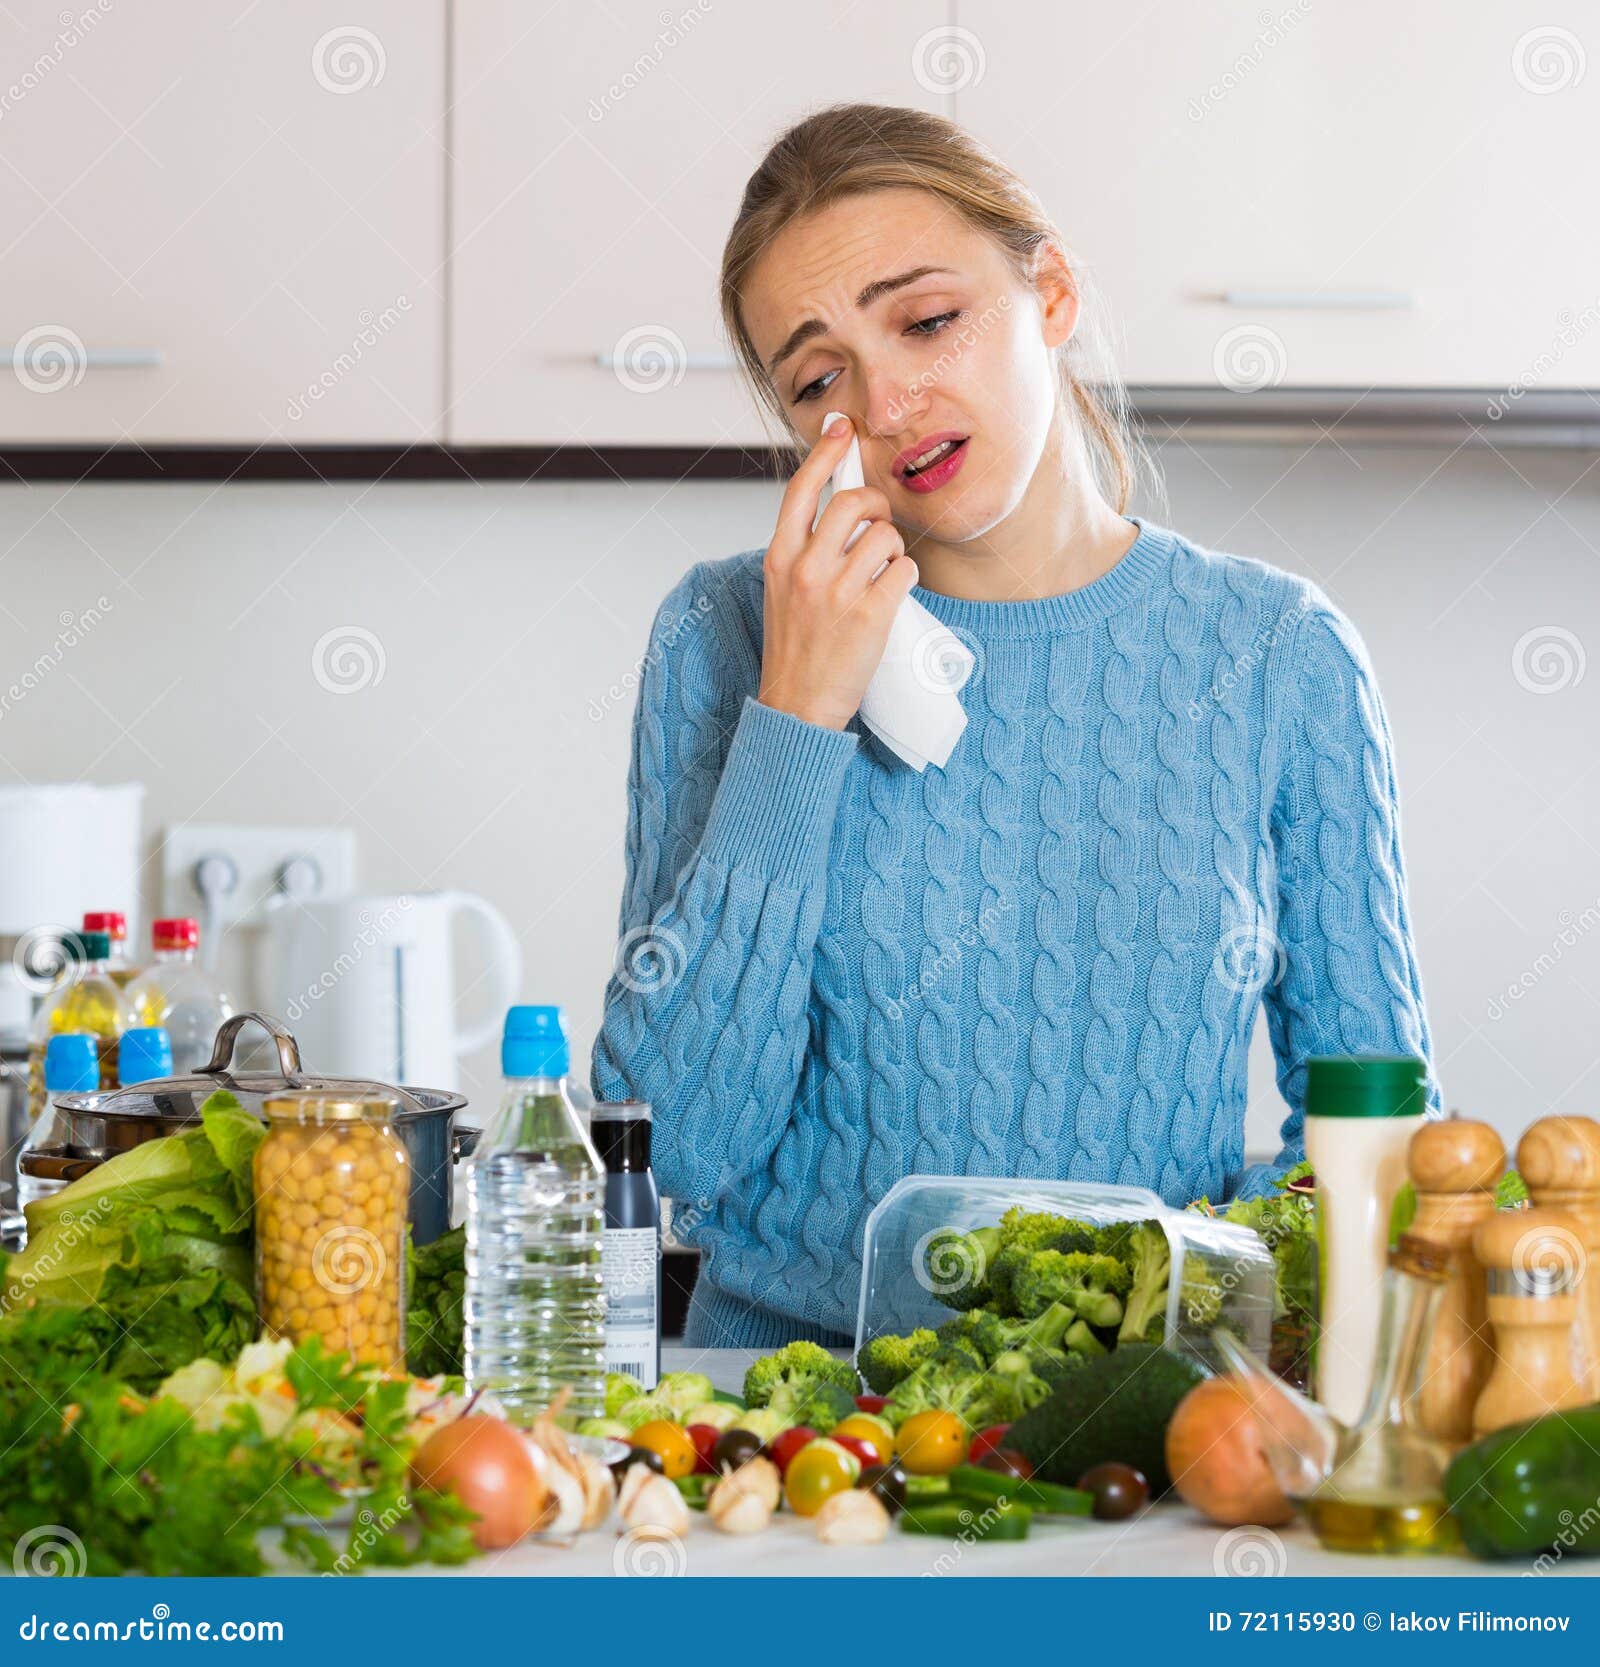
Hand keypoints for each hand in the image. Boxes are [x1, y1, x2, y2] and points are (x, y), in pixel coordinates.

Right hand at [757, 416, 917, 730]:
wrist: (797, 705)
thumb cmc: (795, 647)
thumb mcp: (782, 589)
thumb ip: (803, 549)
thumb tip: (840, 509)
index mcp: (779, 556)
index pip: (804, 488)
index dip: (827, 452)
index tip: (844, 429)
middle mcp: (805, 568)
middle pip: (855, 502)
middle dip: (877, 508)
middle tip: (878, 529)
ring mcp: (837, 592)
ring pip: (886, 537)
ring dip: (892, 553)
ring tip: (879, 578)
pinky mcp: (870, 615)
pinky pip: (904, 571)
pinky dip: (904, 580)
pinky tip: (890, 597)